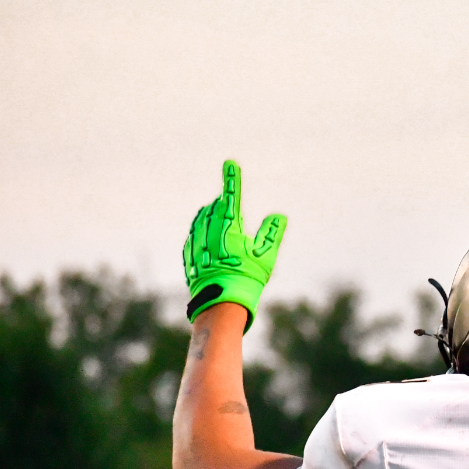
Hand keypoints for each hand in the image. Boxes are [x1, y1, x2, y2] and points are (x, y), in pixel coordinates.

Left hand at [182, 160, 285, 328]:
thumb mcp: (266, 257)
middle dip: (224, 203)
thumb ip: (272, 234)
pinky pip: (194, 234)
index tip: (229, 164)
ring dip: (211, 214)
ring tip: (218, 215)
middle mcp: (210, 231)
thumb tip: (278, 217)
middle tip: (230, 201)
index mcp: (230, 228)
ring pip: (202, 219)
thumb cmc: (247, 279)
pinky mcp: (189, 254)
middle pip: (216, 208)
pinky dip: (202, 230)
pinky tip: (206, 236)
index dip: (232, 179)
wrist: (220, 304)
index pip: (232, 197)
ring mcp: (197, 242)